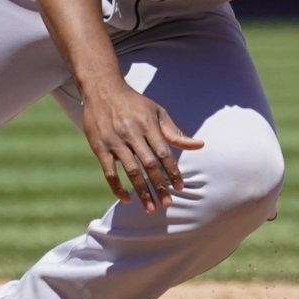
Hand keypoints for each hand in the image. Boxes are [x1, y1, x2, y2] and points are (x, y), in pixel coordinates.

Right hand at [80, 81, 201, 212]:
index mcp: (148, 125)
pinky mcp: (99, 147)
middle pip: (149, 165)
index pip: (164, 153)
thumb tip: (199, 145)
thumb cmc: (134, 104)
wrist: (102, 90)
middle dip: (160, 186)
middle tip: (168, 204)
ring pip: (131, 171)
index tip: (180, 187)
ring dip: (142, 191)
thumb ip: (175, 133)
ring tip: (151, 208)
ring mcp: (114, 141)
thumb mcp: (157, 112)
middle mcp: (132, 133)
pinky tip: (127, 199)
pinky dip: (117, 187)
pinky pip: (109, 171)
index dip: (173, 171)